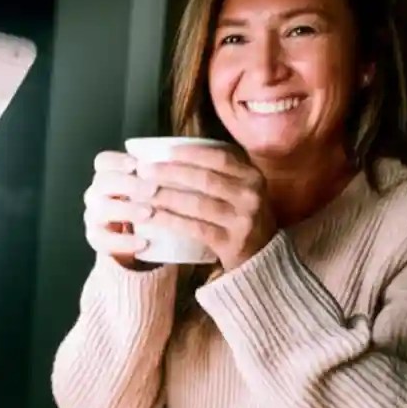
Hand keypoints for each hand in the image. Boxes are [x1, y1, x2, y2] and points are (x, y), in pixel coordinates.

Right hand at [82, 150, 159, 268]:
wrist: (139, 246)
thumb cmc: (151, 210)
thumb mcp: (154, 192)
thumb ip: (159, 179)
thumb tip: (180, 163)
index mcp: (109, 177)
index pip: (103, 162)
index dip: (117, 161)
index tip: (136, 164)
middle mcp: (97, 194)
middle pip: (102, 182)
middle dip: (128, 184)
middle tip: (153, 189)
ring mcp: (94, 217)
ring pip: (101, 209)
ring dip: (126, 210)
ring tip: (149, 213)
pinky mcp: (96, 240)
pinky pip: (104, 240)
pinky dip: (124, 242)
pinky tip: (144, 243)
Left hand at [137, 145, 276, 270]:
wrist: (262, 257)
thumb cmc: (242, 216)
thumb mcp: (241, 189)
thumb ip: (220, 171)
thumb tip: (177, 152)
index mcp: (252, 176)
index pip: (219, 157)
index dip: (190, 153)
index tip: (165, 151)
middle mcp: (250, 196)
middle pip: (204, 178)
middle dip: (171, 172)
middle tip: (145, 170)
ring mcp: (242, 220)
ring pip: (197, 203)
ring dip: (166, 196)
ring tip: (144, 192)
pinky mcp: (230, 242)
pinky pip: (195, 228)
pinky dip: (171, 220)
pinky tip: (154, 216)